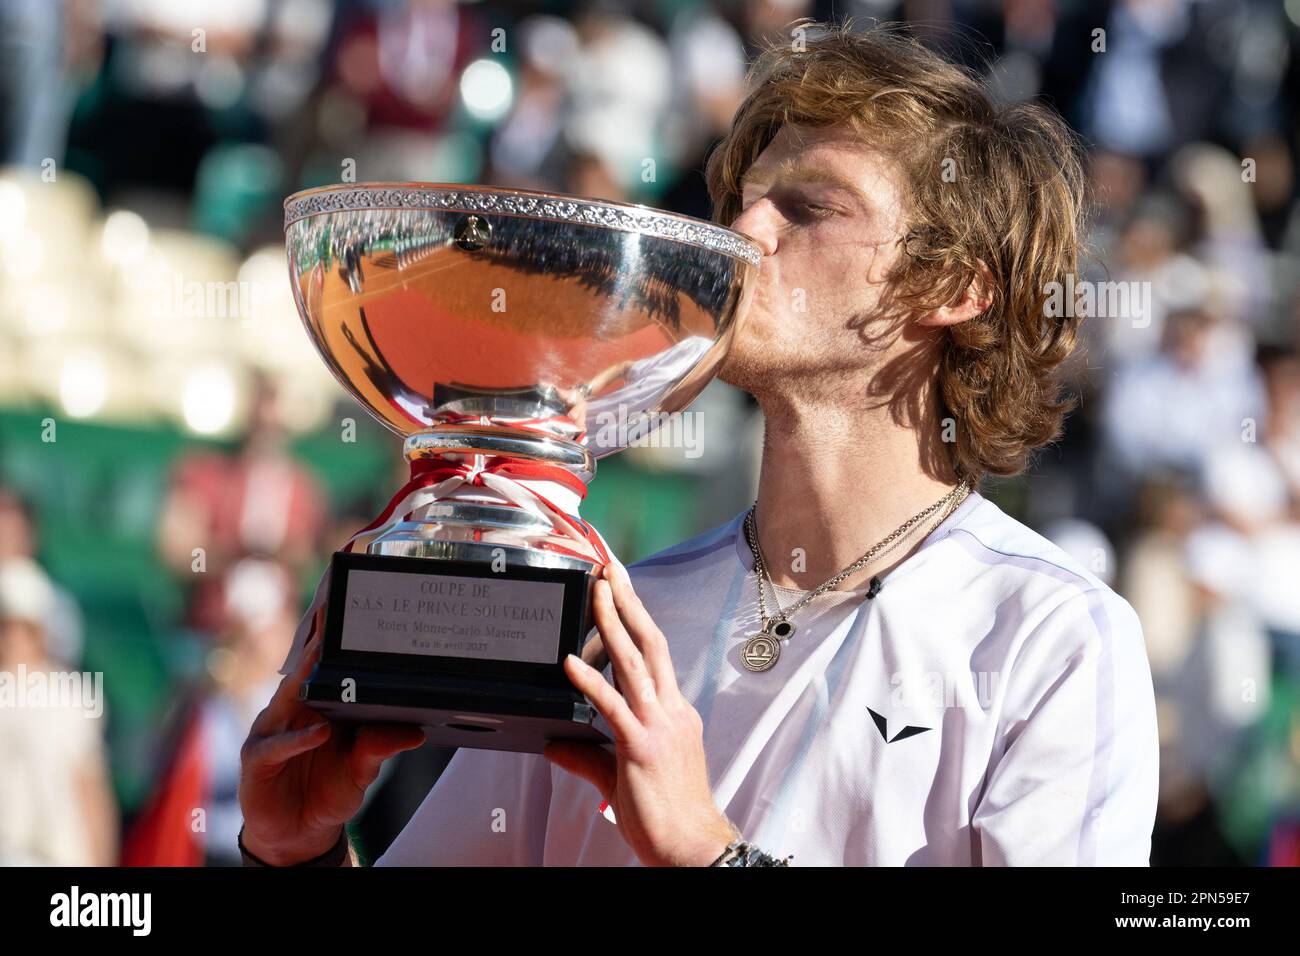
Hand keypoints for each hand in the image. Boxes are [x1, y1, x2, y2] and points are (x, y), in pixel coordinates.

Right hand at [237, 611, 426, 864]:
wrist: (298, 834)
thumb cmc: (326, 792)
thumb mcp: (362, 769)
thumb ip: (380, 748)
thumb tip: (416, 732)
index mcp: (316, 706)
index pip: (323, 666)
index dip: (330, 637)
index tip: (344, 605)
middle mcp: (291, 712)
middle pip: (302, 670)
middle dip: (313, 640)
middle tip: (328, 608)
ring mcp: (272, 733)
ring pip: (287, 698)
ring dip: (302, 674)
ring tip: (319, 652)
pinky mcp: (258, 761)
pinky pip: (280, 747)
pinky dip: (300, 739)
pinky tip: (321, 732)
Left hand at [543, 561, 737, 865]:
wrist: (693, 845)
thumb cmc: (669, 815)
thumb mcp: (624, 776)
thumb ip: (587, 754)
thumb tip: (554, 743)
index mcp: (673, 713)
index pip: (654, 654)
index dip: (637, 619)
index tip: (622, 590)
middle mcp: (670, 711)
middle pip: (650, 644)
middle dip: (629, 603)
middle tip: (611, 569)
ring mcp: (658, 727)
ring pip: (635, 663)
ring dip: (614, 624)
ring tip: (597, 592)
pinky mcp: (641, 748)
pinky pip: (612, 708)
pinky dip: (591, 681)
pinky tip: (571, 662)